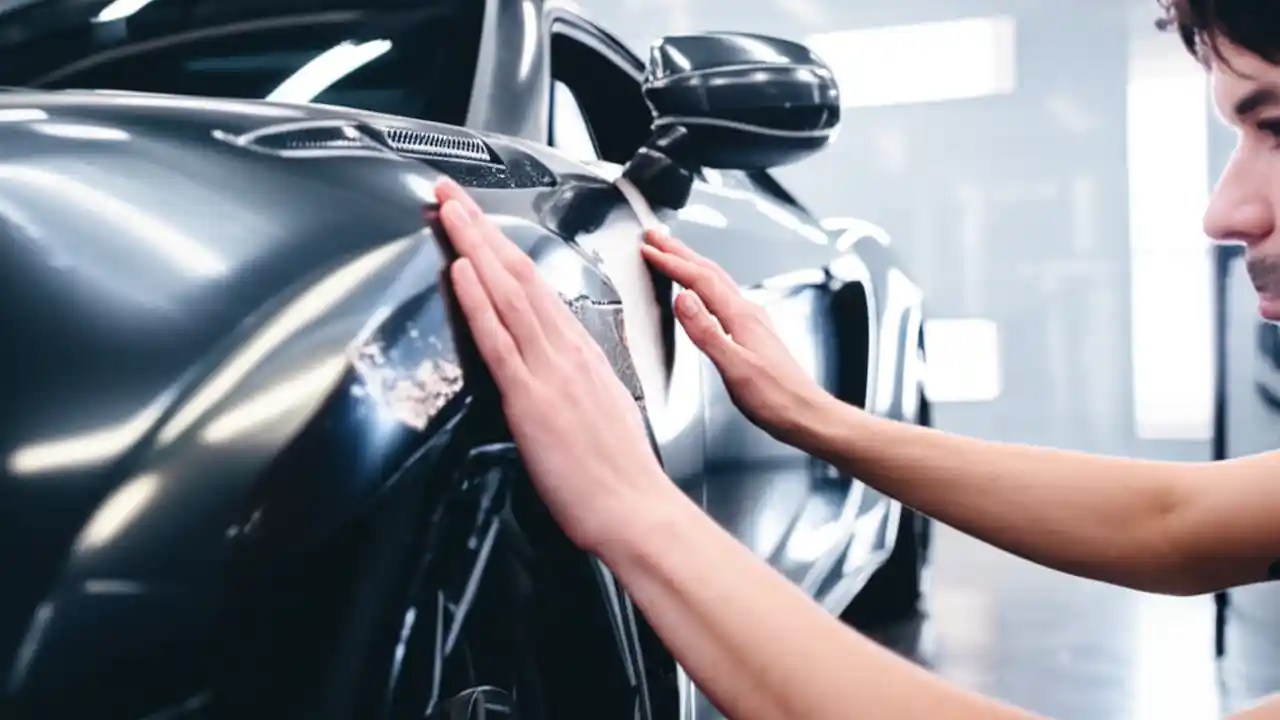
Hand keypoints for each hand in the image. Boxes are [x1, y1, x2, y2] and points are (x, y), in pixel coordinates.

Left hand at [435, 179, 678, 552]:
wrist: (636, 509)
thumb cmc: (619, 472)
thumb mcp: (600, 409)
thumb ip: (573, 380)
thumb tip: (555, 368)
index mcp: (580, 352)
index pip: (537, 285)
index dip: (503, 247)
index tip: (479, 221)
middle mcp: (565, 350)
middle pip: (519, 273)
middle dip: (481, 227)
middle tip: (451, 191)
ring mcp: (548, 370)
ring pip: (508, 292)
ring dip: (475, 245)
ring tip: (449, 209)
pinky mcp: (530, 398)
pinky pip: (500, 339)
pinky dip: (480, 300)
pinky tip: (464, 270)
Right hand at [641, 230, 830, 444]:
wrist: (806, 415)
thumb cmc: (775, 397)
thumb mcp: (734, 367)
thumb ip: (706, 332)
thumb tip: (683, 299)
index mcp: (741, 317)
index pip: (699, 280)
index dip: (672, 263)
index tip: (649, 250)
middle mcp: (748, 313)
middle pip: (709, 272)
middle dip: (680, 252)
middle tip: (657, 237)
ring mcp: (752, 322)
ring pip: (717, 282)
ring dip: (692, 264)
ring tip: (675, 255)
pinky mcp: (752, 334)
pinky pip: (723, 298)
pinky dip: (704, 286)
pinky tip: (703, 293)